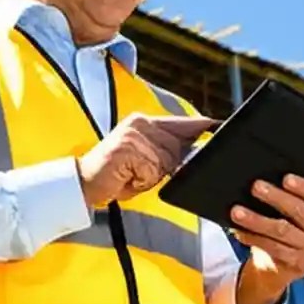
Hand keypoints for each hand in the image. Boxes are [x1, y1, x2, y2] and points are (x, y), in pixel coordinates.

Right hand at [76, 113, 215, 208]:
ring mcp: (134, 135)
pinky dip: (142, 180)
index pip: (182, 122)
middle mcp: (140, 123)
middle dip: (169, 165)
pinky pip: (151, 171)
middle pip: (177, 147)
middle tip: (141, 172)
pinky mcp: (128, 149)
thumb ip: (166, 151)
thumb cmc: (116, 174)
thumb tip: (194, 153)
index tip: (219, 126)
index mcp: (144, 121)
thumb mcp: (145, 159)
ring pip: (165, 161)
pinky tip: (126, 178)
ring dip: (152, 176)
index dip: (202, 126)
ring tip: (131, 175)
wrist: (84, 182)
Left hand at [230, 173, 303, 289]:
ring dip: (257, 220)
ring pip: (282, 231)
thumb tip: (264, 181)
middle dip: (276, 197)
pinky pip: (271, 247)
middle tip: (255, 186)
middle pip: (299, 211)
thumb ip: (292, 199)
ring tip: (237, 211)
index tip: (285, 178)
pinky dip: (252, 237)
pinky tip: (238, 230)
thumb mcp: (298, 216)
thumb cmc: (289, 229)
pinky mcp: (296, 264)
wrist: (285, 268)